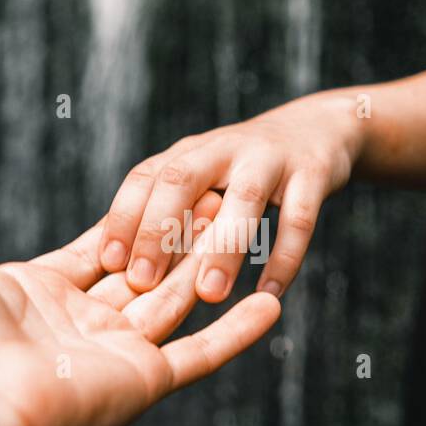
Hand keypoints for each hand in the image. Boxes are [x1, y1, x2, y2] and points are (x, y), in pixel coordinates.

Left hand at [0, 193, 279, 425]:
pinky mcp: (142, 382)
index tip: (162, 194)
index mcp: (31, 298)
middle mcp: (76, 330)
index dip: (128, 224)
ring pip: (177, 303)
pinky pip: (202, 353)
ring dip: (212, 267)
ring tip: (249, 226)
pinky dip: (238, 331)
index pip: (92, 253)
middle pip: (142, 274)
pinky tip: (271, 302)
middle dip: (178, 238)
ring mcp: (111, 358)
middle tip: (218, 202)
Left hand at [96, 105, 361, 302]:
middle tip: (143, 282)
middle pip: (182, 179)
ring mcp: (270, 158)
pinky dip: (285, 257)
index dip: (123, 218)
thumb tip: (115, 268)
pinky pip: (300, 218)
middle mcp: (223, 149)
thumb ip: (167, 212)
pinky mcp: (312, 173)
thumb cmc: (244, 171)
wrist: (317, 129)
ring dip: (224, 247)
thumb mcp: (202, 177)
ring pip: (245, 197)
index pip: (146, 179)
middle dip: (159, 230)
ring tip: (209, 296)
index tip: (108, 263)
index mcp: (189, 153)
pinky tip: (269, 293)